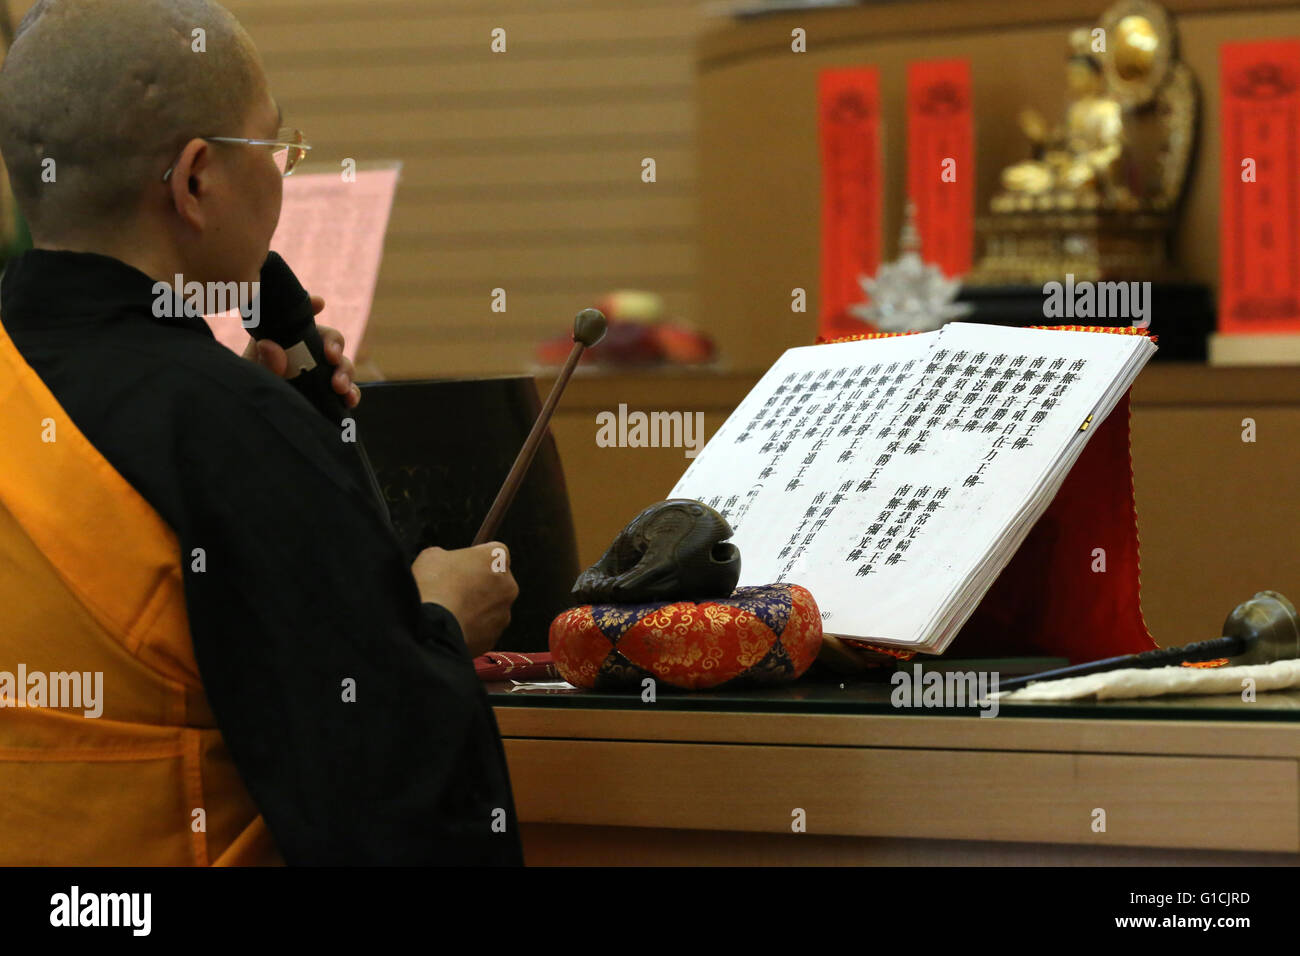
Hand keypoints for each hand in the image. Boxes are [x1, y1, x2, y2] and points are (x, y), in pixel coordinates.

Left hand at [241, 295, 360, 407]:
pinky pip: (347, 390)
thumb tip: (269, 345)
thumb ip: (262, 363)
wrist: (257, 421)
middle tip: (332, 357)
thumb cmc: (252, 392)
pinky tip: (349, 399)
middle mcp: (305, 355)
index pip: (298, 320)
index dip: (311, 308)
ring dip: (345, 372)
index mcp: (283, 342)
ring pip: (342, 364)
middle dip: (335, 345)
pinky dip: (352, 393)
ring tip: (340, 387)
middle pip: (328, 339)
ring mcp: (320, 374)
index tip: (320, 304)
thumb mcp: (252, 378)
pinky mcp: (330, 395)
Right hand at [412, 543, 519, 657]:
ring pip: (489, 608)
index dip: (476, 559)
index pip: (494, 552)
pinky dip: (470, 628)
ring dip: (474, 608)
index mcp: (497, 558)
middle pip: (496, 581)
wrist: (432, 626)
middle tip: (452, 589)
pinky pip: (482, 629)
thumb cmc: (433, 586)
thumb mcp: (433, 556)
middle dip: (478, 584)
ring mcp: (504, 613)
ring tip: (448, 610)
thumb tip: (446, 564)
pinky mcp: (494, 637)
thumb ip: (448, 556)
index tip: (462, 565)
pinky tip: (451, 626)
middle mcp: (508, 585)